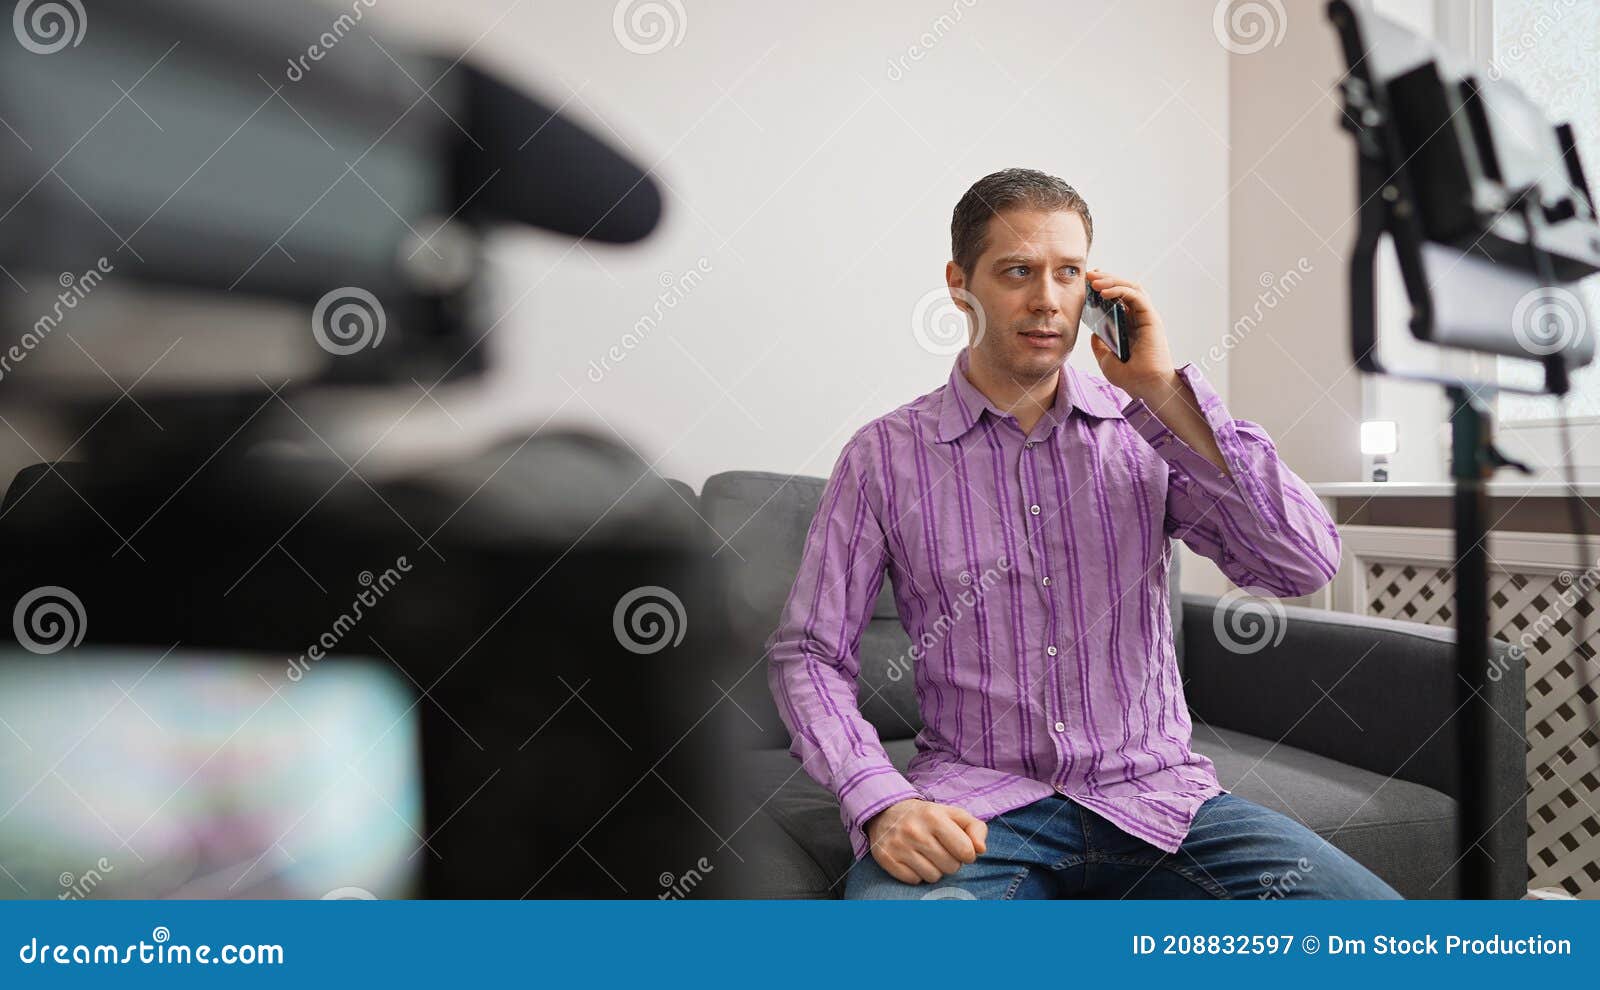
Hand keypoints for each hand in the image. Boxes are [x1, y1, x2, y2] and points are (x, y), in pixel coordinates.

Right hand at [864, 798, 987, 883]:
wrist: (887, 812)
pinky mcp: (886, 858)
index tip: (959, 848)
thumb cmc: (928, 817)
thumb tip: (981, 850)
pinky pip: (914, 881)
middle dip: (950, 862)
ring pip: (933, 877)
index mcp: (934, 817)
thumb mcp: (954, 814)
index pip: (966, 852)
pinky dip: (917, 874)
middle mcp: (915, 831)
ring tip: (927, 855)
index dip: (967, 854)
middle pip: (951, 867)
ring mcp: (898, 846)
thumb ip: (976, 828)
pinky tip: (913, 860)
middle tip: (940, 850)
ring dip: (934, 869)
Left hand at [1085, 268, 1179, 400]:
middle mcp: (1139, 319)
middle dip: (1105, 279)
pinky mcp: (1151, 318)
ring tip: (1093, 280)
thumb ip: (1101, 345)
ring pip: (1131, 288)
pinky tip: (1103, 292)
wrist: (1145, 387)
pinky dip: (1120, 290)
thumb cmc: (1131, 378)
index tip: (1088, 283)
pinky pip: (1135, 296)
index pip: (1118, 299)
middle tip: (1088, 275)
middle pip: (1124, 289)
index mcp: (1130, 326)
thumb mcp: (1106, 360)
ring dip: (1111, 281)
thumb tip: (1094, 332)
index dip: (1104, 287)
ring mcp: (1146, 317)